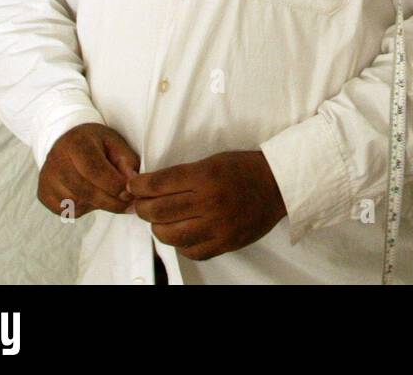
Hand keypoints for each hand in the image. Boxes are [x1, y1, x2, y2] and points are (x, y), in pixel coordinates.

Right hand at [39, 122, 138, 218]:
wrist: (67, 143)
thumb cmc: (97, 144)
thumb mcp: (116, 143)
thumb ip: (126, 161)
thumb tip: (132, 182)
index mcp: (76, 142)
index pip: (95, 170)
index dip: (115, 185)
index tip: (131, 193)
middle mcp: (56, 160)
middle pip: (85, 191)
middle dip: (111, 202)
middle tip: (129, 205)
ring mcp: (46, 178)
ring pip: (77, 203)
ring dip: (99, 205)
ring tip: (109, 194)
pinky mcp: (43, 194)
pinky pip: (68, 211)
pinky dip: (84, 208)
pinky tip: (91, 196)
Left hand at [128, 150, 286, 260]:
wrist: (278, 185)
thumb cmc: (245, 169)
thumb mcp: (213, 161)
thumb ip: (183, 174)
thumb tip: (150, 186)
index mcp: (206, 176)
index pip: (159, 184)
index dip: (139, 186)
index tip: (133, 186)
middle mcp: (210, 201)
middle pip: (159, 211)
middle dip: (142, 207)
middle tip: (141, 204)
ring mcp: (218, 225)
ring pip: (170, 235)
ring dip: (158, 228)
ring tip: (160, 221)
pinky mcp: (226, 242)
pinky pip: (191, 251)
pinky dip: (180, 244)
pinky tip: (181, 234)